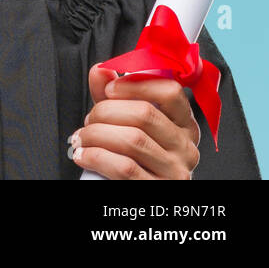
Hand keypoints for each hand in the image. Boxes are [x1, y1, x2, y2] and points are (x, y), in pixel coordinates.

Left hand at [69, 66, 200, 179]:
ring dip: (95, 134)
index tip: (109, 89)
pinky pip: (124, 167)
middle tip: (89, 120)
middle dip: (105, 112)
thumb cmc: (132, 155)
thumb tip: (101, 70)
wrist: (136, 196)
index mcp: (183, 124)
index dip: (135, 84)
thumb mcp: (125, 122)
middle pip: (144, 114)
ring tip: (82, 139)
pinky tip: (83, 155)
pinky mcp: (158, 190)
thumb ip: (113, 96)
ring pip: (132, 139)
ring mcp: (176, 171)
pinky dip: (95, 157)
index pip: (170, 91)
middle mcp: (186, 147)